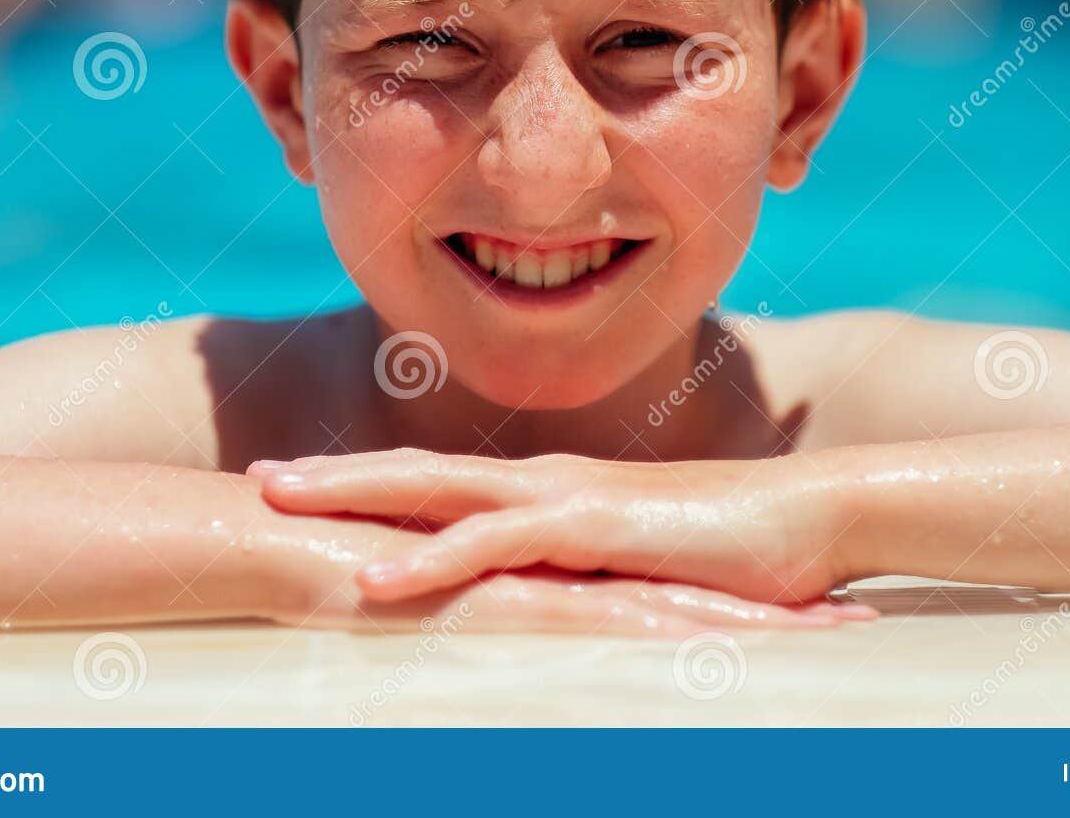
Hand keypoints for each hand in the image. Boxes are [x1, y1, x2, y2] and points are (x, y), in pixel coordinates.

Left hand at [249, 449, 868, 614]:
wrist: (811, 516)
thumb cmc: (733, 546)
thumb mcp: (642, 563)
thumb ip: (589, 570)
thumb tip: (551, 596)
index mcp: (550, 490)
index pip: (444, 480)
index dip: (372, 482)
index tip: (307, 483)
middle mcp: (544, 482)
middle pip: (418, 472)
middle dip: (335, 476)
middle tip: (257, 477)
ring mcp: (564, 499)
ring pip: (437, 493)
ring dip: (353, 499)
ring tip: (276, 506)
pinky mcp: (592, 528)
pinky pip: (492, 546)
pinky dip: (428, 559)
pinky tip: (372, 578)